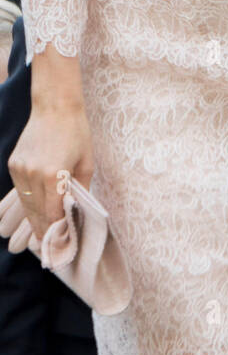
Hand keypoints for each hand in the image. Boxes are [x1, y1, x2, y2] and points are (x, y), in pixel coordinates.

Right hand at [7, 106, 92, 243]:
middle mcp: (32, 174)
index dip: (56, 230)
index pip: (52, 213)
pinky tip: (33, 212)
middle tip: (48, 248)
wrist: (55, 106)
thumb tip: (76, 211)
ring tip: (41, 235)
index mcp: (53, 175)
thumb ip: (80, 189)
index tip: (60, 244)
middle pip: (36, 212)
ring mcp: (19, 169)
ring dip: (33, 219)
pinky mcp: (13, 164)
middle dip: (43, 230)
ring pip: (25, 204)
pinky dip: (27, 202)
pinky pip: (20, 191)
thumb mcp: (86, 162)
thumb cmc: (77, 132)